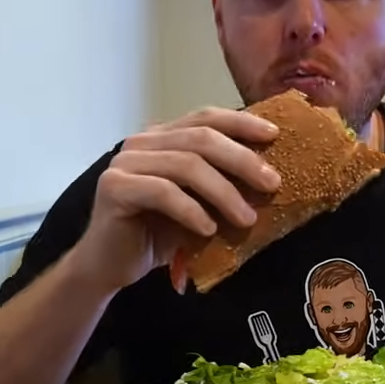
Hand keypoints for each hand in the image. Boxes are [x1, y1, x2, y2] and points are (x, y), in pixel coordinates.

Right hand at [65, 107, 280, 292]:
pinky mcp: (114, 187)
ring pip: (185, 165)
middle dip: (241, 160)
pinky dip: (191, 210)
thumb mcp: (199, 205)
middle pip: (201, 138)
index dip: (241, 123)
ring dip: (223, 192)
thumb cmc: (157, 235)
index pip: (206, 117)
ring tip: (246, 219)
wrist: (110, 265)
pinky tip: (209, 230)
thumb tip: (270, 177)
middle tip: (271, 184)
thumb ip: (221, 185)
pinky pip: (162, 192)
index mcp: (163, 138)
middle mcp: (143, 142)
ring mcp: (126, 162)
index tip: (274, 136)